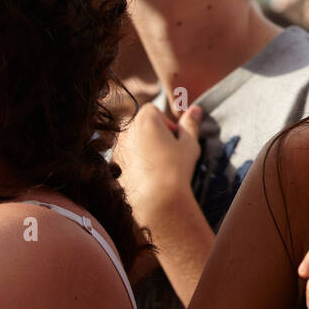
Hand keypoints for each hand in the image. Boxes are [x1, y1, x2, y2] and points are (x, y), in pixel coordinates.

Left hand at [114, 102, 201, 228]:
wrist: (156, 199)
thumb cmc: (175, 168)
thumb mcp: (189, 144)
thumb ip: (190, 125)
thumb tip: (195, 109)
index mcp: (145, 119)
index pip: (153, 110)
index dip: (165, 122)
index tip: (174, 138)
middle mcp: (127, 130)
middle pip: (141, 125)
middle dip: (154, 134)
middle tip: (168, 153)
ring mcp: (118, 148)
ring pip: (132, 142)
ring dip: (144, 148)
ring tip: (159, 166)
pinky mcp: (113, 165)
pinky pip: (125, 158)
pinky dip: (135, 163)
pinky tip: (148, 176)